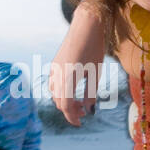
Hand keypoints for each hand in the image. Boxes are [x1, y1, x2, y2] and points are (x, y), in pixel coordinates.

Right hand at [49, 0, 106, 127]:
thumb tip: (89, 111)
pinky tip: (72, 89)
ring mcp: (54, 69)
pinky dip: (61, 91)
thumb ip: (91, 94)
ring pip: (55, 93)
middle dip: (70, 110)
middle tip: (84, 112)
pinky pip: (53, 83)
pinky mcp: (54, 64)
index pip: (66, 106)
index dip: (73, 117)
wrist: (85, 26)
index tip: (80, 123)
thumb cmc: (94, 48)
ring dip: (65, 101)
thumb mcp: (96, 74)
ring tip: (79, 102)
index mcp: (68, 79)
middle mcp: (57, 75)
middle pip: (59, 102)